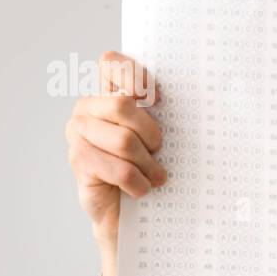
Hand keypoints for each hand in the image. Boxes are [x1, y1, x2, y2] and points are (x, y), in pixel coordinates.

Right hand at [65, 51, 166, 249]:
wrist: (129, 212)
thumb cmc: (148, 167)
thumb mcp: (157, 135)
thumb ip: (159, 112)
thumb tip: (199, 94)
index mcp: (107, 94)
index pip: (112, 63)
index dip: (136, 76)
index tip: (159, 99)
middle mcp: (87, 109)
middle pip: (123, 105)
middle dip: (151, 133)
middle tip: (158, 151)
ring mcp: (77, 134)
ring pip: (124, 140)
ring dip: (148, 164)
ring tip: (155, 176)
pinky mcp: (79, 162)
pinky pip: (119, 170)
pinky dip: (138, 183)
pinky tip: (141, 189)